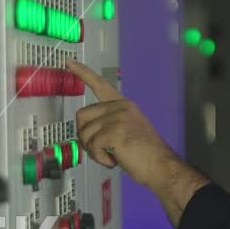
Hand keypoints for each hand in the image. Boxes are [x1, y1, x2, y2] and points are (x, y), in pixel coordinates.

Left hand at [66, 61, 208, 226]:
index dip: (82, 73)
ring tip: (114, 154)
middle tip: (102, 148)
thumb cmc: (143, 153)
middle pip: (81, 117)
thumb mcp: (124, 131)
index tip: (68, 62)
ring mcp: (117, 118)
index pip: (100, 84)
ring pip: (85, 134)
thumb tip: (85, 132)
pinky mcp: (115, 132)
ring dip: (94, 151)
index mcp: (123, 104)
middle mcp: (120, 107)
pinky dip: (100, 158)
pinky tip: (115, 159)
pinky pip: (92, 146)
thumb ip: (107, 124)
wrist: (161, 165)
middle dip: (85, 137)